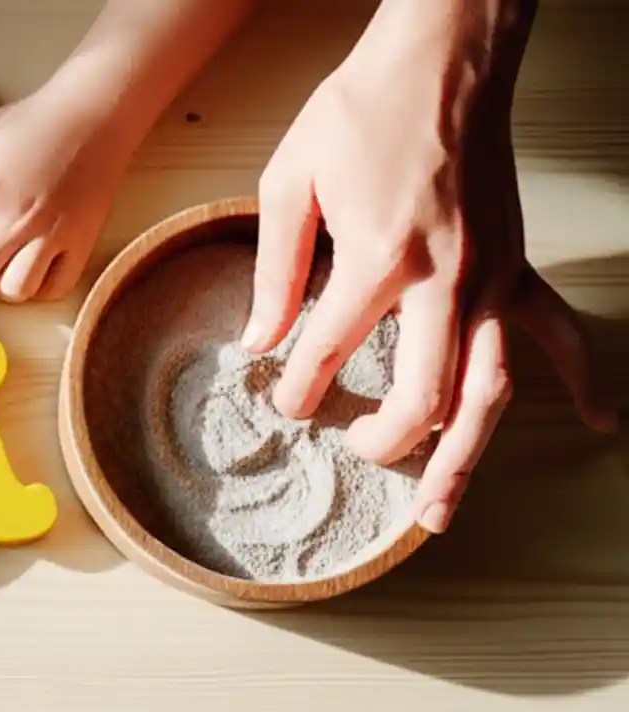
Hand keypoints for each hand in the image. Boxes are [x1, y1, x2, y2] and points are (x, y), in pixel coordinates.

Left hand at [0, 87, 130, 302]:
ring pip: (13, 291)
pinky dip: (38, 287)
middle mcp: (15, 220)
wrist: (92, 116)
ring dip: (0, 283)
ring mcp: (51, 236)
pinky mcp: (81, 244)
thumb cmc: (29, 124)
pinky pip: (53, 289)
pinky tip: (33, 268)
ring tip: (3, 263)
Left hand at [243, 0, 616, 532]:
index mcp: (377, 258)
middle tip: (360, 456)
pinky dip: (579, 378)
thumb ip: (275, 270)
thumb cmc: (360, 112)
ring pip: (488, 389)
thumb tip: (258, 339)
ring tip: (439, 510)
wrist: (440, 60)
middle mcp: (444, 280)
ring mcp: (490, 276)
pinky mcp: (514, 264)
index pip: (325, 353)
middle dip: (387, 442)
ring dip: (466, 456)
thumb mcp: (290, 181)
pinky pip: (556, 331)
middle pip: (422, 397)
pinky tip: (594, 421)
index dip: (296, 388)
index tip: (281, 400)